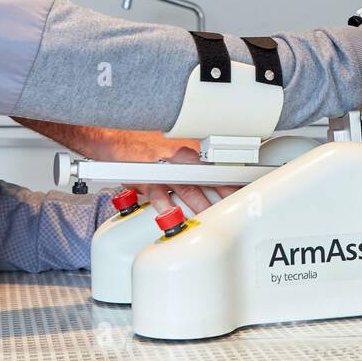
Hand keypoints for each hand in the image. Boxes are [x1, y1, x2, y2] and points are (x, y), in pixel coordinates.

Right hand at [98, 139, 240, 215]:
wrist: (117, 141)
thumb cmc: (146, 150)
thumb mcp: (173, 156)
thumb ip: (192, 171)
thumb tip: (211, 188)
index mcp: (189, 156)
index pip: (218, 171)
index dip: (232, 185)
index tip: (244, 196)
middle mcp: (180, 161)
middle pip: (209, 181)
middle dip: (224, 198)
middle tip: (236, 210)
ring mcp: (164, 170)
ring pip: (189, 190)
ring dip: (201, 206)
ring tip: (211, 219)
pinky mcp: (146, 180)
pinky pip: (159, 195)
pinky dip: (167, 207)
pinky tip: (173, 216)